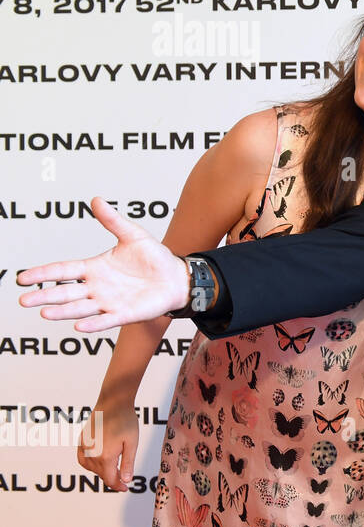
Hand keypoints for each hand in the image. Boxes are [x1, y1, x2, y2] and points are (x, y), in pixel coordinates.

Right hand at [17, 197, 189, 331]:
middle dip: (45, 296)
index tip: (23, 278)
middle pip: (65, 293)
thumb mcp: (133, 235)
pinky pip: (106, 320)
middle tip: (24, 300)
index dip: (43, 274)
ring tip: (45, 313)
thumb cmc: (154, 257)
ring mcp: (109, 302)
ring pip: (81, 308)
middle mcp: (97, 287)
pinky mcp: (125, 314)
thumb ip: (113, 221)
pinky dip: (93, 324)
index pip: (63, 271)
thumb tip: (96, 200)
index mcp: (94, 268)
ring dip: (64, 311)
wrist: (177, 277)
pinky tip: (79, 326)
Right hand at [78, 401, 139, 490]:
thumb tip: (126, 481)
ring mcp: (84, 447)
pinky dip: (90, 464)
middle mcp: (91, 454)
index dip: (118, 486)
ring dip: (101, 471)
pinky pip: (82, 459)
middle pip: (101, 474)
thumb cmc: (126, 421)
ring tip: (114, 468)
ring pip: (91, 468)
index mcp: (106, 457)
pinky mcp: (81, 441)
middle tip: (124, 478)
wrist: (113, 402)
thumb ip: (128, 464)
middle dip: (112, 478)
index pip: (110, 479)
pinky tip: (99, 461)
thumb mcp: (132, 443)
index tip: (125, 488)